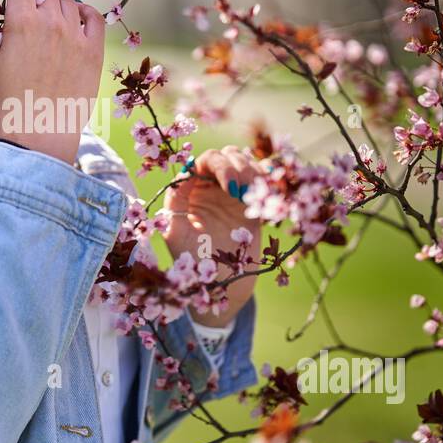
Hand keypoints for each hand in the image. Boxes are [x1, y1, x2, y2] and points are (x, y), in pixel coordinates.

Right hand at [0, 0, 104, 164]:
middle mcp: (51, 23)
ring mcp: (76, 36)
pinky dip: (82, 15)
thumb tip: (18, 15)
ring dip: (56, 7)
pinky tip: (75, 23)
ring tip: (50, 29)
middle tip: (29, 16)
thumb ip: (7, 30)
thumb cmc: (12, 99)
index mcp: (21, 24)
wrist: (40, 133)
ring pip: (66, 1)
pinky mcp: (95, 50)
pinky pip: (92, 16)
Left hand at [162, 146, 262, 328]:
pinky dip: (267, 180)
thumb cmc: (194, 263)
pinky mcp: (252, 204)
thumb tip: (185, 172)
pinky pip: (261, 179)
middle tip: (241, 192)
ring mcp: (231, 193)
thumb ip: (176, 203)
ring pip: (244, 161)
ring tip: (251, 196)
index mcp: (188, 191)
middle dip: (237, 167)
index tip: (230, 186)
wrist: (222, 286)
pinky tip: (265, 196)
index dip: (218, 166)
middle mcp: (209, 187)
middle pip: (225, 155)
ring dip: (252, 172)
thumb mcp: (176, 234)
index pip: (202, 162)